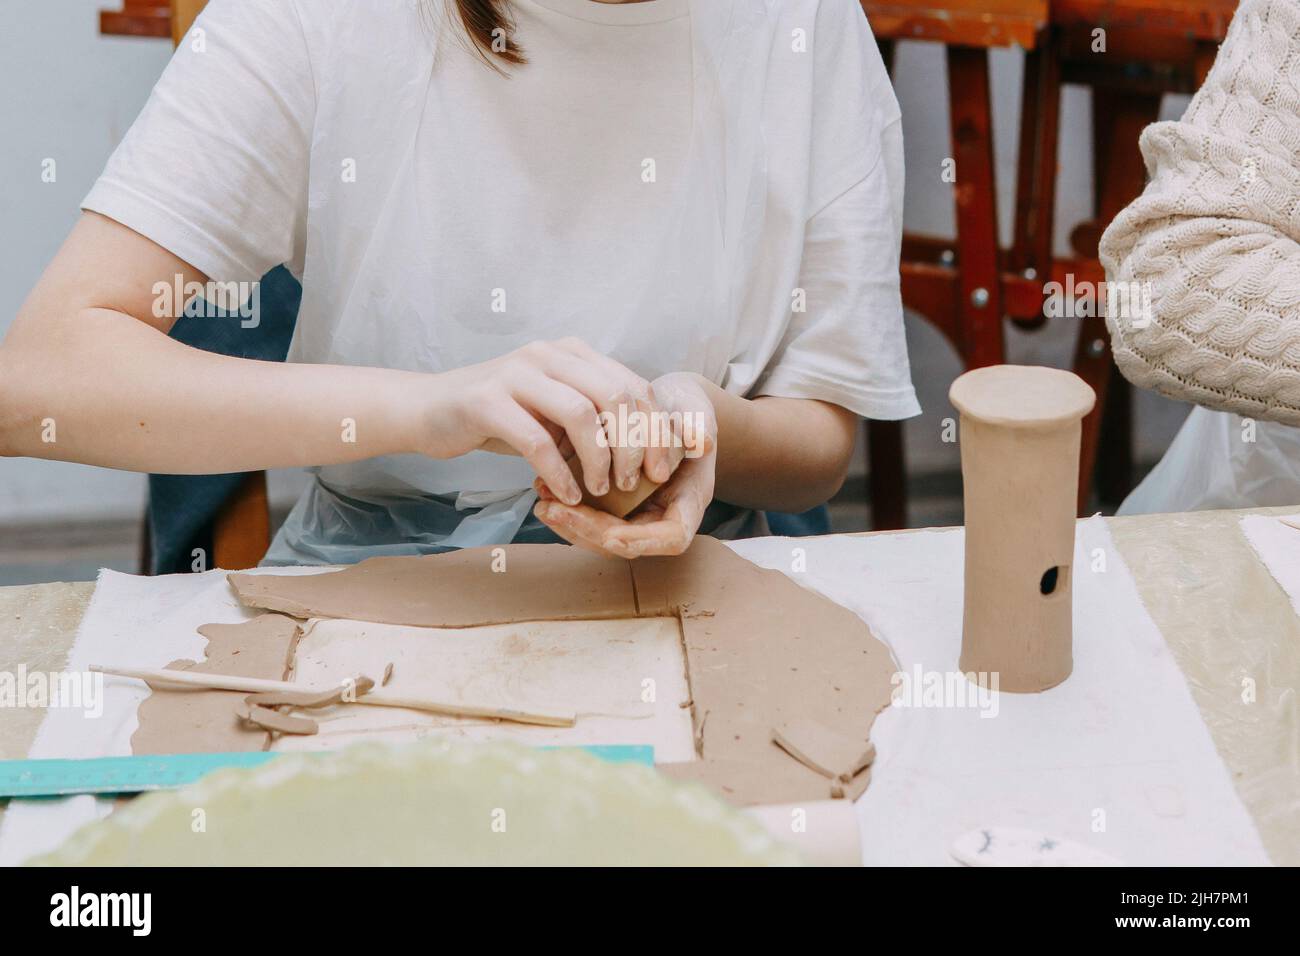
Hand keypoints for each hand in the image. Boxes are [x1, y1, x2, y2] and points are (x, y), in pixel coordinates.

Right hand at [420, 338, 668, 505]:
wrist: (429, 409)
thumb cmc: (500, 416)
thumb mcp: (553, 411)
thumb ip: (593, 417)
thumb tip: (648, 449)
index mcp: (572, 353)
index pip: (633, 385)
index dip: (654, 430)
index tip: (660, 470)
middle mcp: (548, 354)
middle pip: (615, 396)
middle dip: (633, 446)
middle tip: (633, 484)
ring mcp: (517, 374)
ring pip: (582, 414)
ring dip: (599, 460)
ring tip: (600, 490)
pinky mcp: (487, 401)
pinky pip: (537, 440)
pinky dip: (559, 473)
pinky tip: (566, 495)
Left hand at [533, 371, 717, 557]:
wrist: (668, 406)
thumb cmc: (685, 410)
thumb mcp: (696, 413)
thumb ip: (699, 426)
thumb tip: (701, 440)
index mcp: (689, 500)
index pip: (673, 537)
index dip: (643, 541)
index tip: (611, 534)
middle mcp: (661, 514)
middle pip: (626, 543)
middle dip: (588, 530)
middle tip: (552, 511)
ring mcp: (636, 513)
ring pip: (601, 536)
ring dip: (569, 524)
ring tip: (542, 504)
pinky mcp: (613, 505)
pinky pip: (589, 517)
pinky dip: (565, 508)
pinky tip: (541, 488)